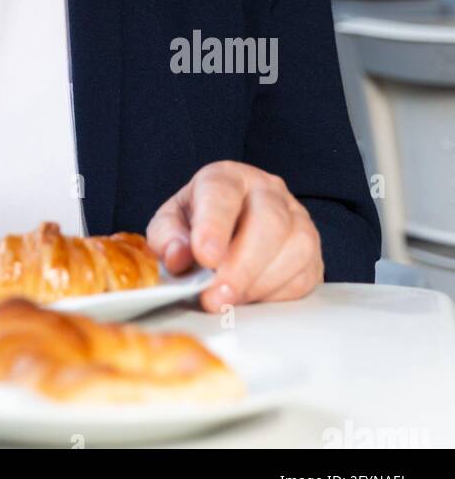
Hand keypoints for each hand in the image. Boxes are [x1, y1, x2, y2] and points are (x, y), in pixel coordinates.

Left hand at [146, 160, 322, 310]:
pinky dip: (277, 294)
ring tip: (229, 300)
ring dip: (259, 282)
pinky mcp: (311, 253)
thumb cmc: (198, 225)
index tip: (205, 257)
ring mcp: (296, 219)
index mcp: (228, 177)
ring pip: (296, 247)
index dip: (214, 225)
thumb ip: (167, 237)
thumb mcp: (171, 224)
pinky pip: (305, 276)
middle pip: (269, 220)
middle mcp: (268, 191)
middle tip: (216, 295)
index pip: (223, 192)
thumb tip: (178, 256)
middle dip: (242, 265)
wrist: (228, 231)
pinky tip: (252, 298)